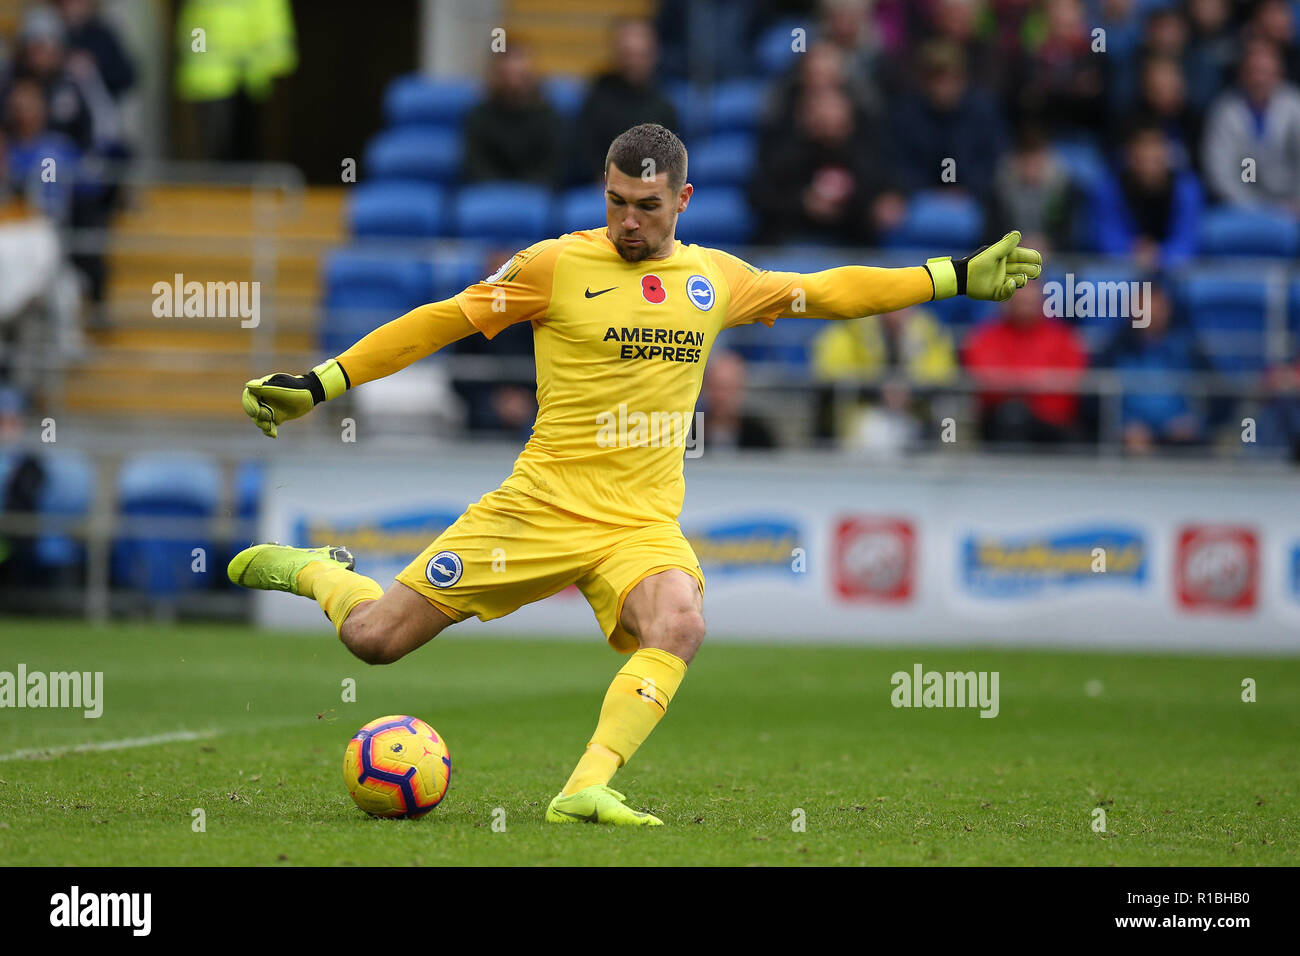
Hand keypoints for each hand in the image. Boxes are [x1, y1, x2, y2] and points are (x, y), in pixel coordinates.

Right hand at [241, 359, 345, 437]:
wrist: (311, 395)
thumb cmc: (298, 388)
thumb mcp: (283, 388)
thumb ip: (267, 389)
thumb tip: (248, 385)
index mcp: (262, 387)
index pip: (249, 396)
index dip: (248, 404)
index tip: (256, 411)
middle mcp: (263, 398)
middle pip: (252, 409)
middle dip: (258, 416)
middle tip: (269, 417)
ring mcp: (269, 407)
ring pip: (259, 419)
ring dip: (263, 424)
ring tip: (271, 428)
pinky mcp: (275, 416)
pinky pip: (267, 425)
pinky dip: (268, 431)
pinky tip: (274, 434)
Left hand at [925, 231, 1042, 301]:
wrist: (962, 277)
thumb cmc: (976, 263)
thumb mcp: (993, 253)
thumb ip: (1006, 245)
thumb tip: (1018, 234)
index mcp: (1006, 257)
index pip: (1024, 257)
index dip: (1033, 258)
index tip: (1039, 259)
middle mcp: (1005, 269)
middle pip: (1024, 269)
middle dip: (1032, 270)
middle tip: (1036, 271)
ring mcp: (1002, 281)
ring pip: (1018, 281)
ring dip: (1022, 279)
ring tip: (1022, 278)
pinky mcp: (997, 292)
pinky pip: (1008, 292)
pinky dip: (1011, 288)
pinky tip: (1011, 283)